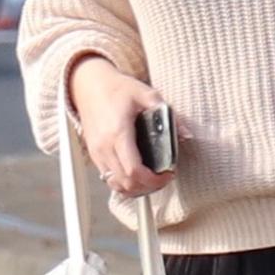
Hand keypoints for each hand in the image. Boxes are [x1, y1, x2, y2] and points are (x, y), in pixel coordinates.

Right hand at [66, 54, 173, 200]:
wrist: (89, 85)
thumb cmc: (116, 89)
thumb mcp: (146, 94)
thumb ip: (168, 113)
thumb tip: (186, 134)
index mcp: (118, 133)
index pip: (134, 170)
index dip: (154, 179)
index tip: (168, 173)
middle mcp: (104, 146)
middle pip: (126, 182)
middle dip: (148, 186)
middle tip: (164, 177)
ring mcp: (97, 152)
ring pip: (116, 184)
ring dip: (135, 188)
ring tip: (152, 179)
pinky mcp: (94, 154)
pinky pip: (108, 178)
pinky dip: (124, 183)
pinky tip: (137, 176)